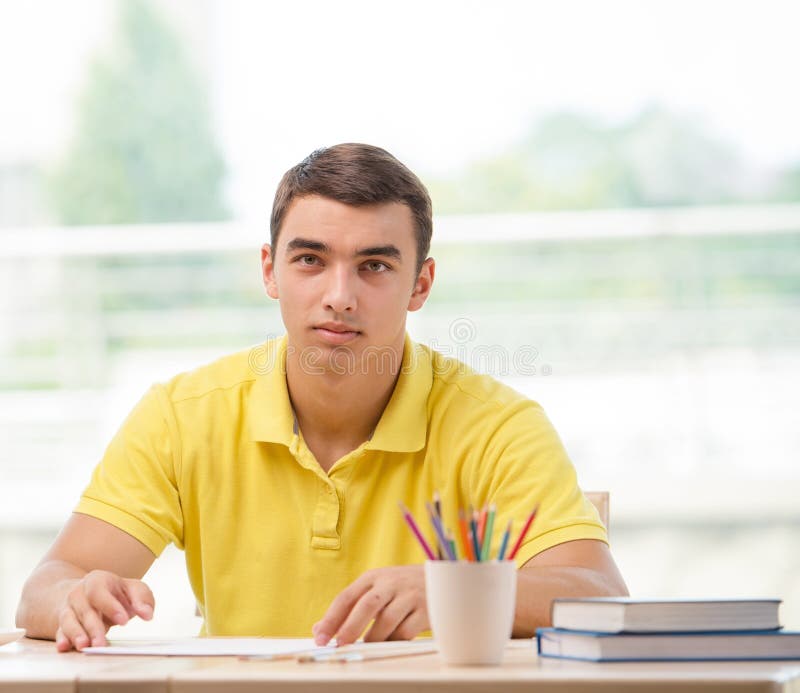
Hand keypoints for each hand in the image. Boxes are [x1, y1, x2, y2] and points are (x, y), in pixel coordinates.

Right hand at [55, 569, 154, 651]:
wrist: (89, 593)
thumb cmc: (116, 592)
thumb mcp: (133, 589)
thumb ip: (143, 599)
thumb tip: (147, 614)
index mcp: (97, 580)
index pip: (99, 592)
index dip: (110, 606)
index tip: (124, 621)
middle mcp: (79, 593)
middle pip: (85, 610)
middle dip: (94, 627)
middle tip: (102, 643)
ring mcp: (69, 608)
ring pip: (69, 621)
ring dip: (76, 635)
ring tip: (85, 647)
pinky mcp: (63, 623)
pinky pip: (60, 631)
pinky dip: (61, 639)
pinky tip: (64, 647)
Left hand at [312, 565, 427, 645]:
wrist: (443, 580)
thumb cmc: (402, 589)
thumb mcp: (377, 590)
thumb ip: (350, 608)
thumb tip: (319, 630)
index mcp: (374, 577)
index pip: (347, 596)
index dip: (331, 618)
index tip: (320, 637)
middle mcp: (391, 583)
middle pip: (366, 605)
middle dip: (350, 628)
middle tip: (340, 646)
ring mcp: (410, 595)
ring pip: (386, 621)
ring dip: (374, 638)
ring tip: (370, 646)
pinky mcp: (426, 609)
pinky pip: (405, 632)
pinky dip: (394, 641)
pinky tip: (392, 641)